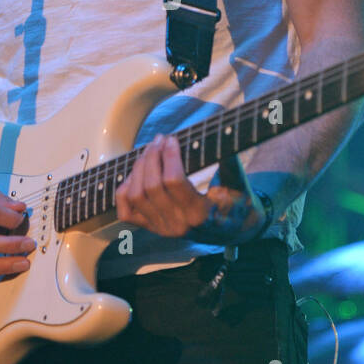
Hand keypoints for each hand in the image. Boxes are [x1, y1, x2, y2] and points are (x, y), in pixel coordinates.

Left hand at [115, 134, 269, 245]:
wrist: (232, 230)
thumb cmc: (236, 203)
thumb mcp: (238, 184)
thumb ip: (231, 162)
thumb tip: (224, 133)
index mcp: (199, 214)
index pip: (174, 181)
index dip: (169, 155)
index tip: (172, 139)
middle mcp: (177, 225)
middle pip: (151, 186)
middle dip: (152, 157)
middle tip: (159, 139)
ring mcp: (161, 229)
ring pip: (137, 196)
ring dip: (139, 169)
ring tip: (149, 152)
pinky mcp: (151, 229)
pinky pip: (126, 212)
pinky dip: (124, 191)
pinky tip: (135, 175)